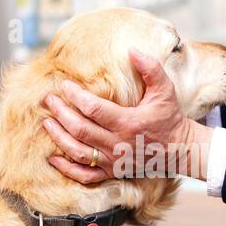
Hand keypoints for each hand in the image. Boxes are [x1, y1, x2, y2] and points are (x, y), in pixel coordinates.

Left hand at [42, 49, 205, 184]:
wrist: (179, 149)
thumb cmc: (169, 117)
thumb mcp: (165, 90)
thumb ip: (151, 68)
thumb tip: (132, 50)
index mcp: (129, 122)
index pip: (93, 108)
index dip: (75, 96)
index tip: (64, 85)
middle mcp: (118, 144)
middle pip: (80, 129)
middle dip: (60, 113)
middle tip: (48, 100)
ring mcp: (113, 161)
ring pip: (77, 151)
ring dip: (59, 137)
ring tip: (47, 122)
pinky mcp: (111, 172)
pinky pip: (84, 175)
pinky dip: (67, 168)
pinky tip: (54, 157)